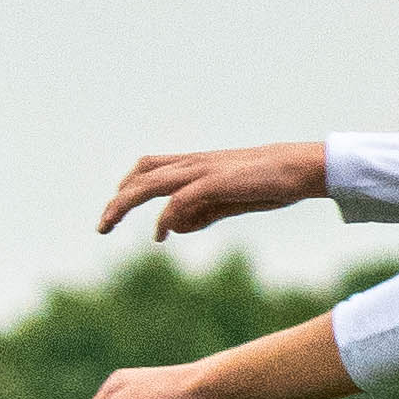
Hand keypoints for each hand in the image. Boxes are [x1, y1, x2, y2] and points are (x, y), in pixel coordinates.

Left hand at [97, 142, 332, 238]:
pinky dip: (166, 217)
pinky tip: (161, 234)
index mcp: (195, 165)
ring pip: (150, 183)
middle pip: (141, 176)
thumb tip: (173, 228)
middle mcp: (193, 164)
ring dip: (125, 204)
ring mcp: (202, 170)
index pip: (148, 168)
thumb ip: (201, 213)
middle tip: (101, 228)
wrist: (297, 168)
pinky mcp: (215, 182)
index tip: (114, 209)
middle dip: (117, 202)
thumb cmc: (265, 183)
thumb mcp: (227, 202)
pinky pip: (180, 199)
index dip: (127, 186)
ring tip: (108, 224)